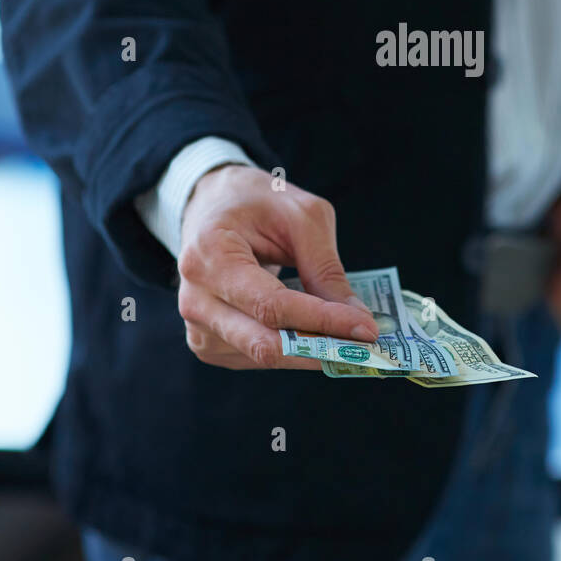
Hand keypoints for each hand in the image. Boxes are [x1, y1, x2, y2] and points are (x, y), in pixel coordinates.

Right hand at [177, 165, 377, 369]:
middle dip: (321, 347)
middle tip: (366, 348)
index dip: (322, 321)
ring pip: (262, 355)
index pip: (271, 305)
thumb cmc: (257, 203)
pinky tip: (312, 334)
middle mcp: (194, 297)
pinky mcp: (206, 341)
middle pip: (264, 342)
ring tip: (347, 339)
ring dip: (309, 353)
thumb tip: (357, 319)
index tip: (367, 330)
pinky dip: (290, 352)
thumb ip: (325, 268)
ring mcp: (195, 324)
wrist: (212, 205)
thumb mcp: (301, 217)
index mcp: (210, 254)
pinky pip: (255, 358)